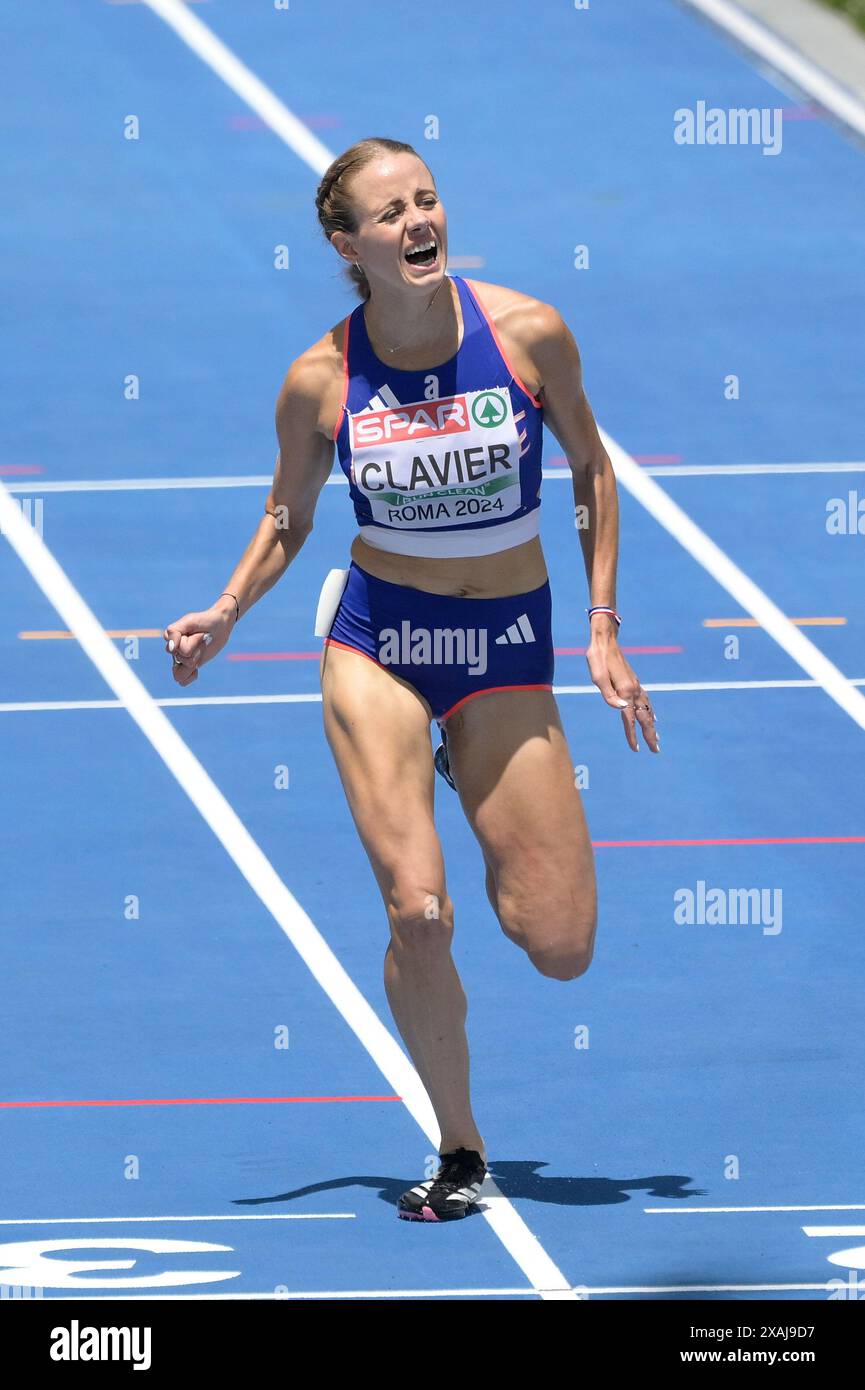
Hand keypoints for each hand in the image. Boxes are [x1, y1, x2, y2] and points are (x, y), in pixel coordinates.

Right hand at [163, 605, 233, 686]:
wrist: (220, 625)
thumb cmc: (205, 620)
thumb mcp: (190, 621)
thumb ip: (175, 632)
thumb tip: (170, 648)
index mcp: (171, 637)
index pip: (177, 648)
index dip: (193, 642)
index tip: (200, 632)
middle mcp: (174, 648)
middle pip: (182, 660)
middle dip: (197, 650)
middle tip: (203, 640)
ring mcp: (181, 658)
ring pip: (182, 672)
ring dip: (196, 660)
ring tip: (202, 650)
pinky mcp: (190, 665)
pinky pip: (182, 680)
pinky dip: (190, 677)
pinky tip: (197, 670)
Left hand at [585, 617, 659, 752]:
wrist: (605, 640)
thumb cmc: (597, 658)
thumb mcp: (597, 677)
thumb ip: (609, 695)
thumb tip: (621, 709)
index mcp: (625, 691)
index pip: (629, 718)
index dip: (632, 734)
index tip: (636, 749)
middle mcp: (634, 690)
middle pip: (644, 717)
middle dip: (649, 734)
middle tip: (656, 750)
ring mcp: (636, 685)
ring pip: (648, 710)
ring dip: (652, 725)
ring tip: (656, 738)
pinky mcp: (634, 682)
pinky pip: (647, 701)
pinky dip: (651, 712)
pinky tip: (653, 716)